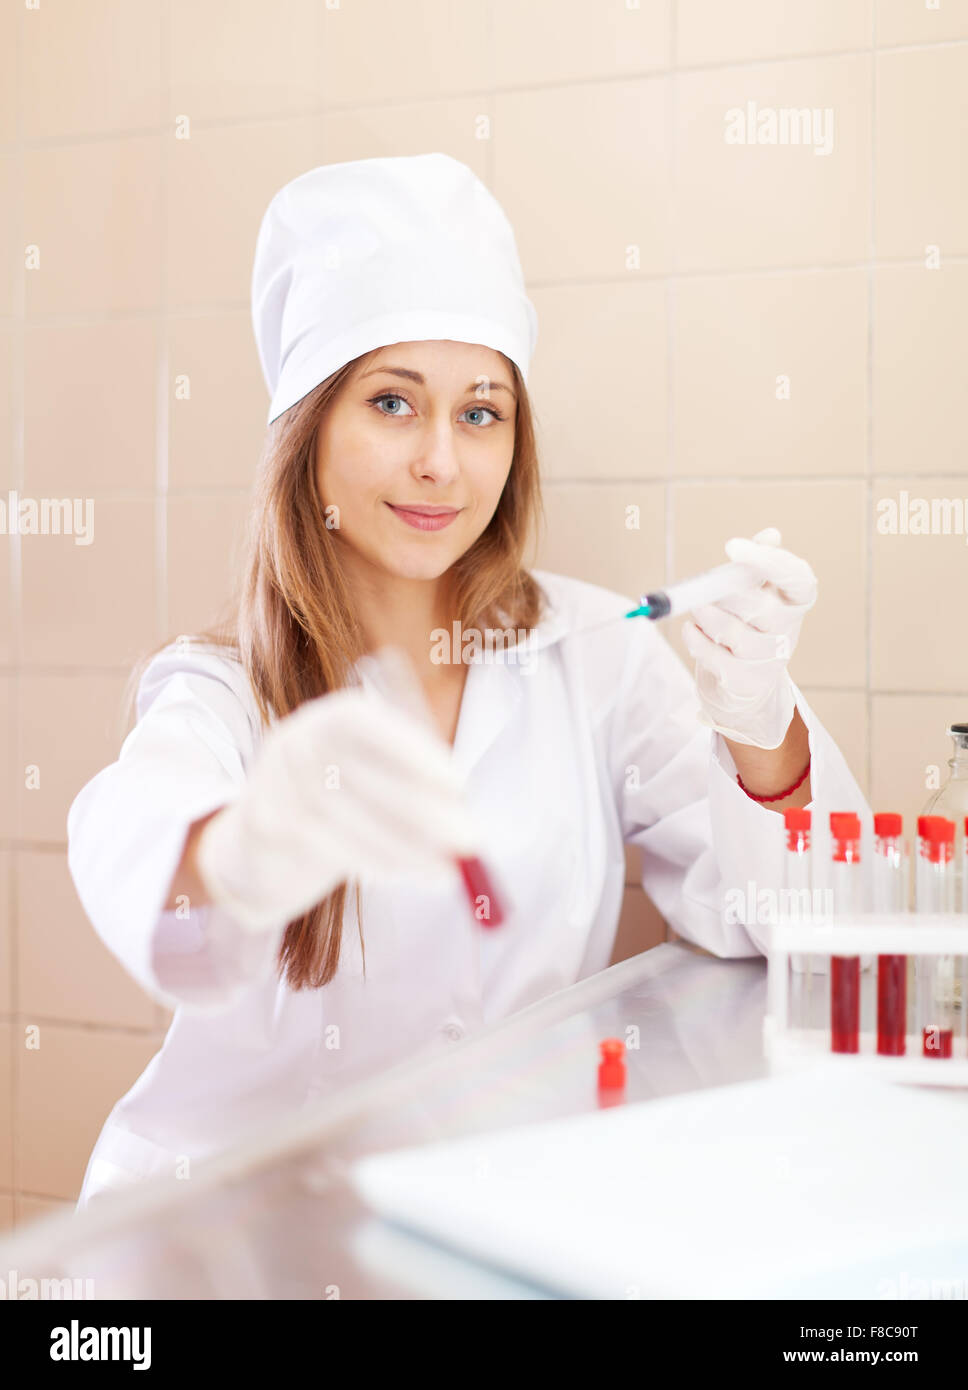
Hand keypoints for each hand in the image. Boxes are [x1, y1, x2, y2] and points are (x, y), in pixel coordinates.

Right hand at [195, 687, 478, 931]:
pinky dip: (379, 864)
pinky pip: (329, 849)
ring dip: (406, 849)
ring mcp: (274, 785)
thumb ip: (417, 787)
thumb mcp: (380, 780)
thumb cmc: (343, 802)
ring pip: (346, 820)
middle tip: (469, 840)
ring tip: (450, 871)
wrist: (261, 846)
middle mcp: (294, 743)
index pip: (363, 721)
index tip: (459, 784)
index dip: (410, 749)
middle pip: (358, 773)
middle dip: (421, 810)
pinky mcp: (266, 828)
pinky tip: (410, 874)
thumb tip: (464, 812)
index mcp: (327, 718)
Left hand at [680, 527, 817, 749]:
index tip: (733, 546)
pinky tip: (691, 631)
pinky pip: (716, 658)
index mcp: (796, 600)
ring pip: (735, 635)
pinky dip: (696, 641)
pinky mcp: (748, 682)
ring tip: (697, 610)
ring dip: (707, 617)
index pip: (797, 578)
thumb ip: (758, 564)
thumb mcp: (755, 591)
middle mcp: (790, 630)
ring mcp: (772, 660)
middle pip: (761, 608)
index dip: (769, 561)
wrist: (744, 684)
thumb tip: (770, 534)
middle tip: (704, 589)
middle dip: (726, 596)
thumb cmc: (748, 626)